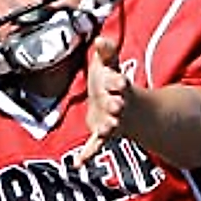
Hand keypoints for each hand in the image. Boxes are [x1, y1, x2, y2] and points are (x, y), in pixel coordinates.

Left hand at [75, 36, 129, 167]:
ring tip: (106, 128)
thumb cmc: (112, 82)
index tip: (118, 80)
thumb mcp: (110, 64)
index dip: (117, 82)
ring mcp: (112, 121)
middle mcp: (117, 105)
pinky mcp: (103, 133)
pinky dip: (87, 154)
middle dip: (115, 104)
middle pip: (117, 104)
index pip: (119, 82)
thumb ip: (106, 52)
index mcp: (119, 86)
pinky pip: (96, 145)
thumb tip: (100, 38)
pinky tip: (77, 163)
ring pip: (110, 125)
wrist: (124, 106)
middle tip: (116, 104)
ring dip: (108, 126)